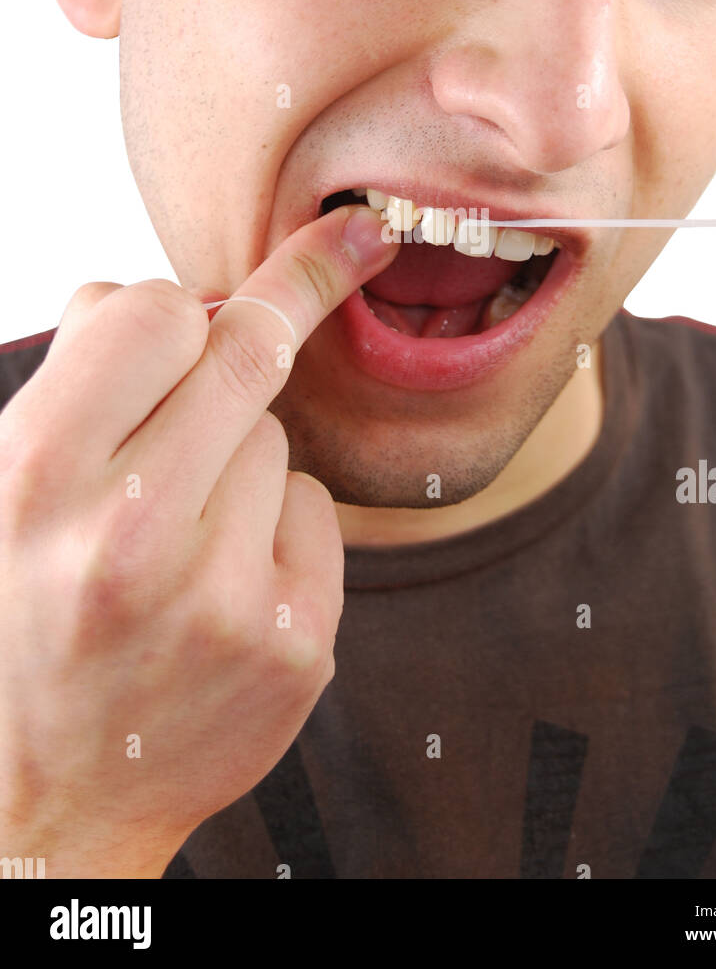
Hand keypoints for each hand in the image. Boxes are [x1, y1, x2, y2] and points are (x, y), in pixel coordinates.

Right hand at [0, 203, 393, 876]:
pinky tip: (223, 579)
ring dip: (242, 454)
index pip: (155, 314)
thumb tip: (169, 298)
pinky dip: (278, 524)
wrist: (48, 804)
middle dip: (285, 304)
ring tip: (179, 530)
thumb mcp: (3, 491)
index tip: (275, 255)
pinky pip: (314, 510)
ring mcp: (220, 596)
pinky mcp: (292, 643)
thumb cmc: (23, 622)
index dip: (186, 299)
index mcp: (36, 478)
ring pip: (278, 439)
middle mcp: (127, 534)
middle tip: (343, 251)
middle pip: (248, 352)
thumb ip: (74, 381)